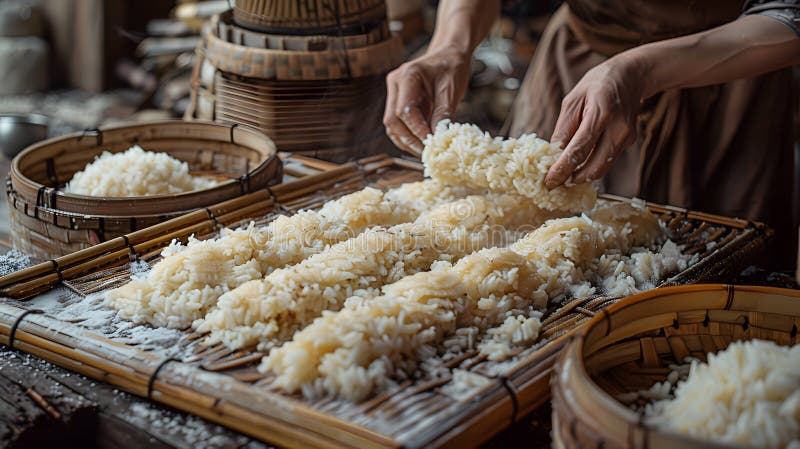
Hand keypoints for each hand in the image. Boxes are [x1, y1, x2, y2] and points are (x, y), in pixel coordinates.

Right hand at [384, 48, 470, 155]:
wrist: (449, 55)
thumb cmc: (452, 67)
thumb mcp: (451, 90)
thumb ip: (443, 114)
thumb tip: (438, 139)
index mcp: (407, 76)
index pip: (405, 111)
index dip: (416, 131)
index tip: (431, 145)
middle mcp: (395, 84)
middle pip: (393, 121)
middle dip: (410, 141)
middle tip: (428, 153)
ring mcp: (394, 94)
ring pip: (392, 126)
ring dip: (407, 142)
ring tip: (426, 152)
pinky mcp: (398, 102)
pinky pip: (399, 125)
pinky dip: (409, 137)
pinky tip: (422, 144)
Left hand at [544, 55, 647, 188]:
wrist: (631, 76)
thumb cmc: (597, 84)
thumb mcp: (573, 100)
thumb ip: (563, 129)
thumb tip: (553, 155)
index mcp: (601, 113)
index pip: (579, 149)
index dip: (563, 169)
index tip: (550, 181)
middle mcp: (618, 128)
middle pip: (594, 166)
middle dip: (573, 178)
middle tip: (556, 183)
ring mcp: (627, 136)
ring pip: (603, 168)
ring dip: (583, 176)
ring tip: (566, 177)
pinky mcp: (630, 141)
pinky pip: (608, 160)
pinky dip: (593, 166)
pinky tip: (580, 165)